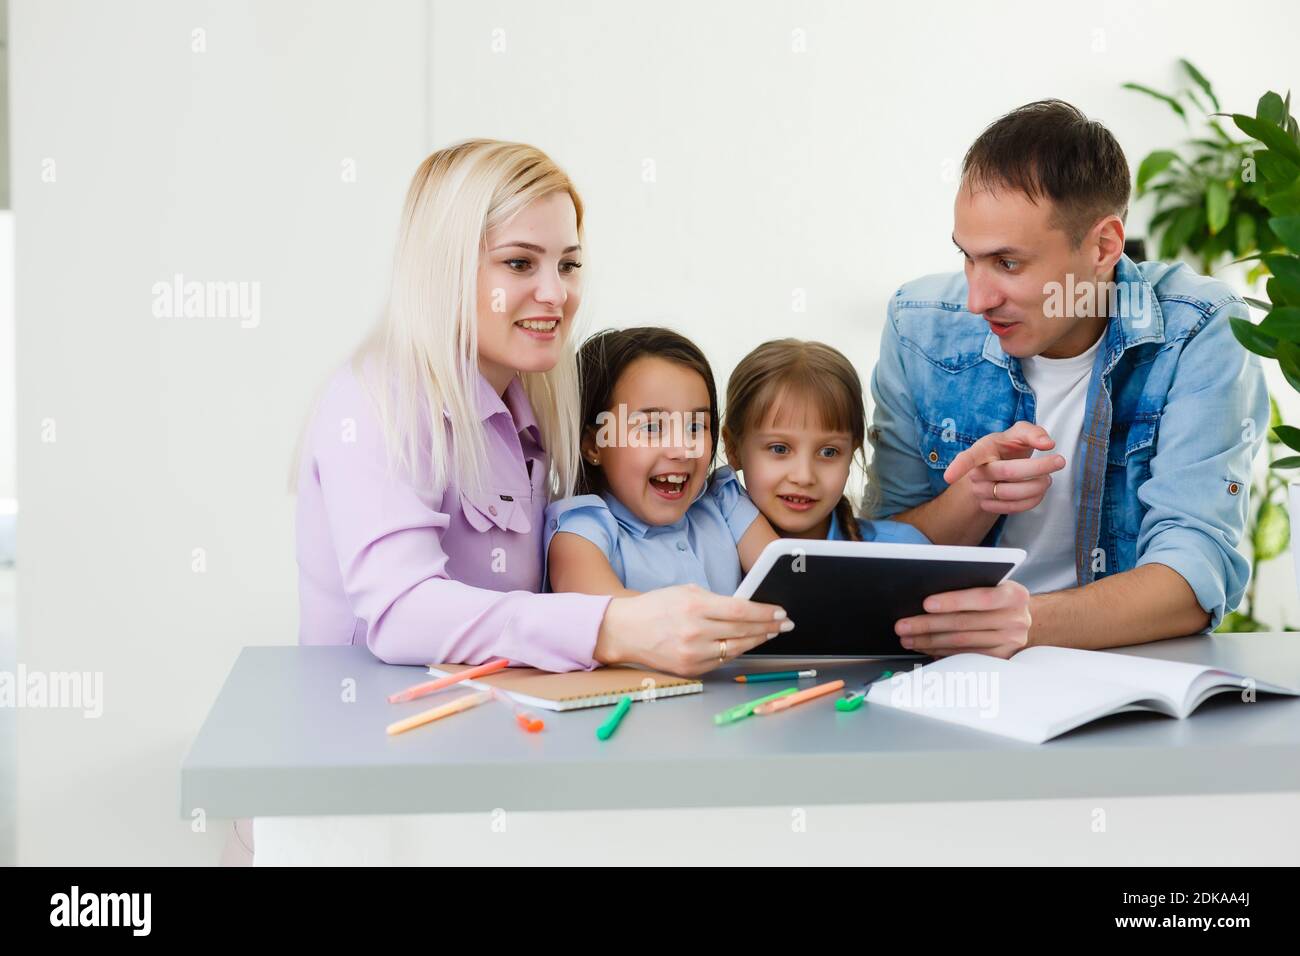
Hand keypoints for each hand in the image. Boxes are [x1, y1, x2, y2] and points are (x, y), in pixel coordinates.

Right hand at [595, 585, 791, 676]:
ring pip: (737, 648)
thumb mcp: (685, 592)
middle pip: (744, 630)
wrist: (624, 631)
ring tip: (770, 633)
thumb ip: (715, 600)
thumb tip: (745, 606)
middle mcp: (696, 632)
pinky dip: (737, 650)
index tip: (780, 613)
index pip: (741, 611)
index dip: (765, 613)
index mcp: (695, 607)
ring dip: (757, 640)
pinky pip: (722, 660)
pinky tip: (746, 643)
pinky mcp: (691, 669)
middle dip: (768, 627)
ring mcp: (693, 654)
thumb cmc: (654, 607)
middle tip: (785, 624)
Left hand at [893, 580, 1030, 658]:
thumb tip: (926, 591)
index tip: (926, 604)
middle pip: (965, 623)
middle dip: (928, 624)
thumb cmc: (996, 594)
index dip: (952, 601)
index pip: (981, 597)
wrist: (1021, 616)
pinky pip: (965, 656)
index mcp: (1014, 594)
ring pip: (961, 642)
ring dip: (929, 641)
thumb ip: (968, 582)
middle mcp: (1016, 619)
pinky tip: (925, 647)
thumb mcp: (991, 582)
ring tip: (908, 638)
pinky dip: (942, 652)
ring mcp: (1011, 641)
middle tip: (902, 626)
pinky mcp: (1002, 658)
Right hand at [943, 422, 1064, 514]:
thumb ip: (1032, 432)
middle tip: (1059, 460)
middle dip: (1038, 467)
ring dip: (1038, 485)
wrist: (999, 467)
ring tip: (1048, 476)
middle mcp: (977, 472)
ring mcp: (982, 491)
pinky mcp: (990, 506)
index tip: (949, 477)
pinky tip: (1039, 489)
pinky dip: (1034, 499)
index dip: (958, 467)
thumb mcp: (1018, 433)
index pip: (967, 458)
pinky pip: (1014, 508)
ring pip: (1012, 493)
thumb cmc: (1007, 448)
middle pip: (1007, 472)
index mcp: (981, 450)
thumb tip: (1046, 443)